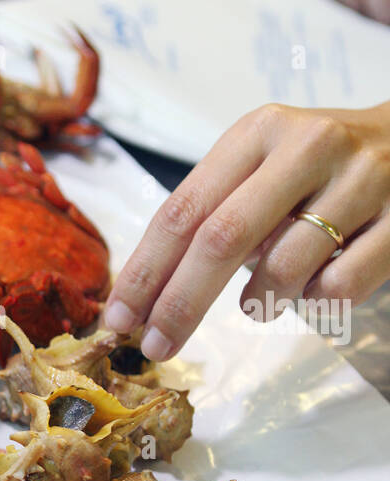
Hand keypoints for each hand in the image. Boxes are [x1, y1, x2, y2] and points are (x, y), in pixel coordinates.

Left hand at [104, 102, 389, 358]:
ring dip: (259, 302)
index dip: (145, 271)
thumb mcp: (261, 168)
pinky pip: (339, 288)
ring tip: (261, 299)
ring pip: (285, 269)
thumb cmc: (318, 168)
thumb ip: (213, 216)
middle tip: (156, 346)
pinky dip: (315, 303)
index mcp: (257, 133)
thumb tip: (148, 298)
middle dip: (180, 304)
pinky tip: (319, 285)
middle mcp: (308, 147)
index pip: (182, 210)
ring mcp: (361, 180)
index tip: (119, 319)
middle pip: (222, 240)